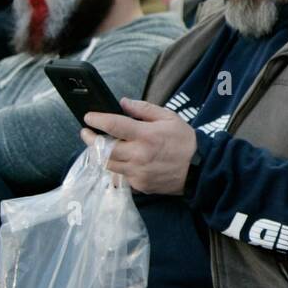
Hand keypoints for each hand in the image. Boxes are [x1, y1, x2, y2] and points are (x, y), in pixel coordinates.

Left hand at [80, 98, 196, 194]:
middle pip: (103, 149)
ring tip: (98, 146)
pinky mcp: (140, 185)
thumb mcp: (169, 117)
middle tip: (86, 132)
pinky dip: (115, 167)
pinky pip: (120, 176)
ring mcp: (138, 172)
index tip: (89, 117)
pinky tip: (118, 160)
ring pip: (107, 165)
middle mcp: (139, 155)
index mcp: (146, 135)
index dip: (96, 119)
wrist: (200, 169)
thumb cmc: (185, 141)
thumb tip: (123, 102)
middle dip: (89, 139)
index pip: (113, 125)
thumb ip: (144, 109)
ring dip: (99, 154)